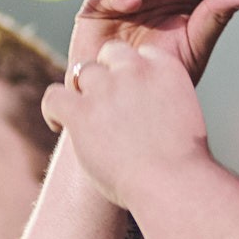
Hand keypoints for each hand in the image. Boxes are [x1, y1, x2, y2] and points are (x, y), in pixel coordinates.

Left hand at [41, 40, 212, 207]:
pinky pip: (54, 97)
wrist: (174, 185)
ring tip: (83, 118)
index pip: (140, 54)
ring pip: (81, 73)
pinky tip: (61, 125)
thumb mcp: (185, 117)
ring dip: (82, 92)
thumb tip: (144, 107)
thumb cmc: (182, 164)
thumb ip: (163, 100)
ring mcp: (106, 88)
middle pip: (109, 54)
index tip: (131, 95)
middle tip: (106, 105)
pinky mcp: (81, 111)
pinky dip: (54, 110)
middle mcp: (135, 69)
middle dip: (106, 75)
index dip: (131, 72)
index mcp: (165, 66)